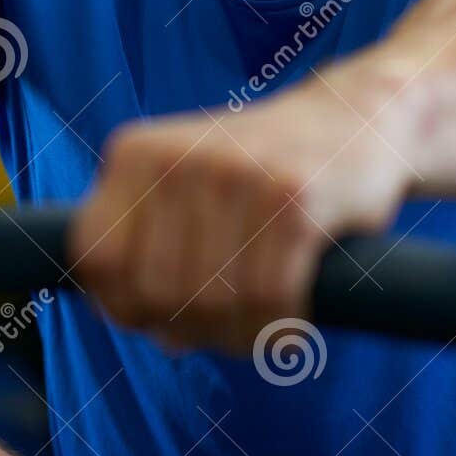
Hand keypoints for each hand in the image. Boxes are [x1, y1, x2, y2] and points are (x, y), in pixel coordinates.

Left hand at [68, 59, 419, 354]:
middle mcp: (178, 158)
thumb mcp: (188, 183)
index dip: (122, 305)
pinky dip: (279, 329)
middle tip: (223, 328)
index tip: (159, 318)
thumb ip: (147, 244)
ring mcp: (236, 174)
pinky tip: (292, 325)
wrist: (360, 118)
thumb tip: (135, 322)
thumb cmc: (265, 168)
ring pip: (212, 302)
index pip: (95, 258)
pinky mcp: (296, 197)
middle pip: (154, 291)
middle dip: (188, 328)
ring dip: (239, 336)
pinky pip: (270, 298)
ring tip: (260, 329)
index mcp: (135, 153)